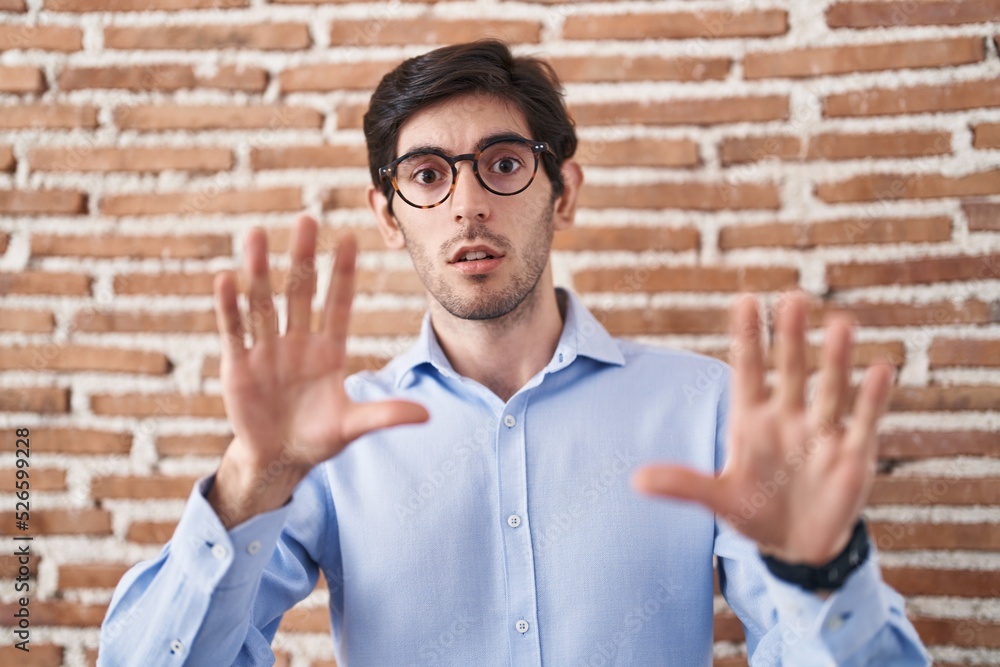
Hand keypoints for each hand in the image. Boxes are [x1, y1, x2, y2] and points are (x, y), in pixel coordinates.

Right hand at [208, 214, 428, 526]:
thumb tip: (427, 416)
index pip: (338, 304)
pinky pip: (235, 331)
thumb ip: (384, 416)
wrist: (279, 458)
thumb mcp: (352, 427)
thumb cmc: (319, 438)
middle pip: (300, 292)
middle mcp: (298, 343)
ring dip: (259, 272)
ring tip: (255, 234)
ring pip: (263, 304)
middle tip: (306, 219)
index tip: (349, 238)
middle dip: (302, 258)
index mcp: (328, 351)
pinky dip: (230, 308)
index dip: (342, 273)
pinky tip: (226, 280)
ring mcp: (267, 351)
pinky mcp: (239, 366)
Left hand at [633, 293, 892, 564]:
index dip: (748, 338)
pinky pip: (863, 422)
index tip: (746, 299)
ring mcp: (822, 434)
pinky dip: (871, 399)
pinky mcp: (852, 457)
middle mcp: (788, 418)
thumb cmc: (754, 511)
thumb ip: (682, 485)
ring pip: (830, 389)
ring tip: (841, 323)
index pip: (747, 370)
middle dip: (791, 338)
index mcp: (752, 421)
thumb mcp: (718, 500)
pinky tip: (879, 369)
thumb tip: (634, 481)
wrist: (796, 546)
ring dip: (835, 360)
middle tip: (792, 298)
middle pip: (790, 371)